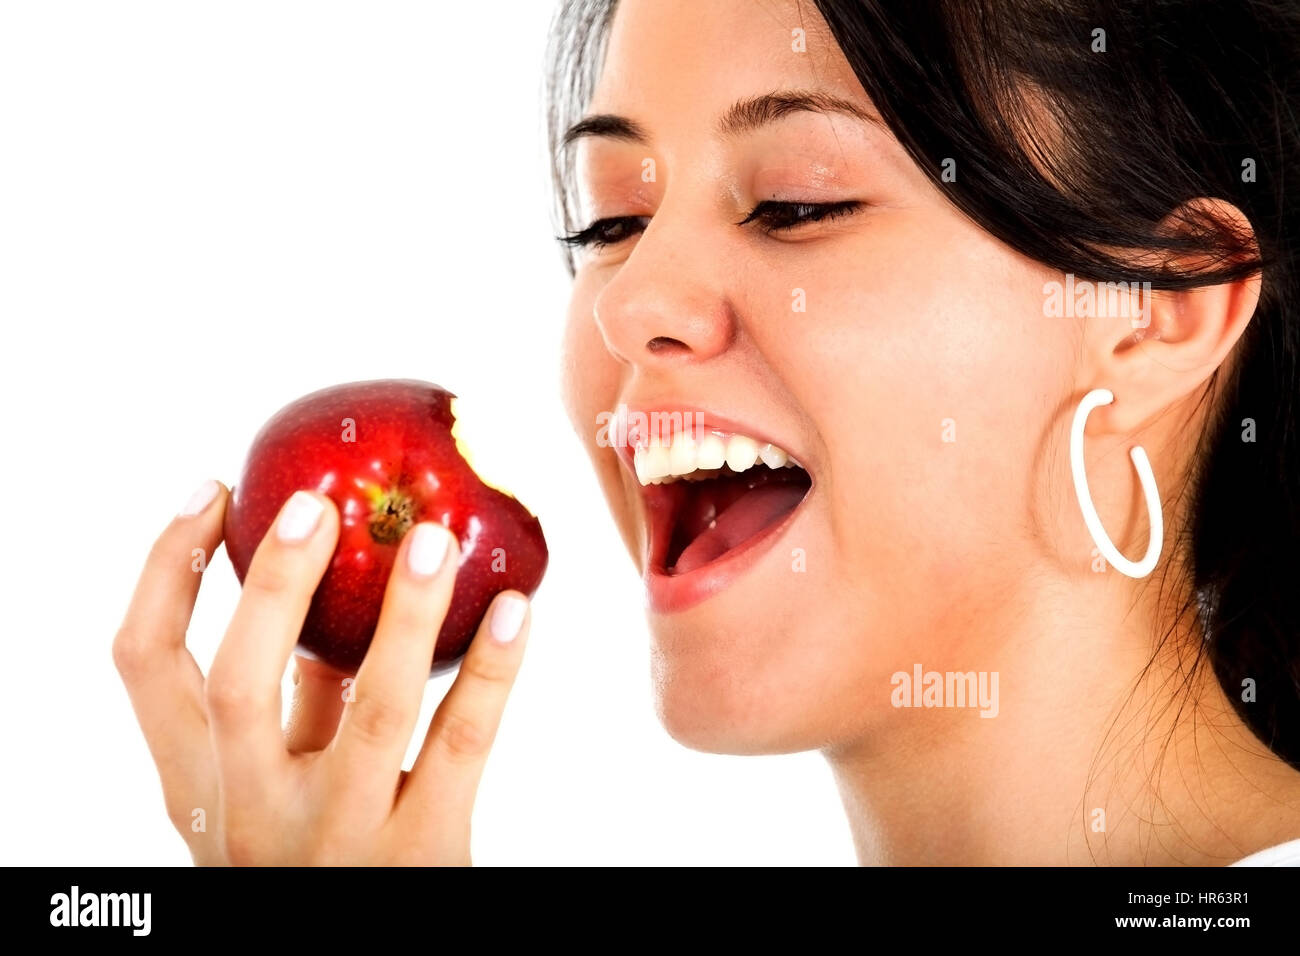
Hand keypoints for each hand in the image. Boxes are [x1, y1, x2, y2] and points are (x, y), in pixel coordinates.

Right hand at [112, 481, 530, 864]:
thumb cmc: (324, 850)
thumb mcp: (277, 788)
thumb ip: (293, 703)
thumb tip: (331, 584)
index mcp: (200, 784)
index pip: (144, 665)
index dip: (166, 569)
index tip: (212, 491)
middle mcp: (252, 813)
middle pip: (240, 681)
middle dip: (273, 583)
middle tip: (316, 503)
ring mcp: (339, 835)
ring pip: (371, 706)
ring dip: (405, 613)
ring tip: (434, 536)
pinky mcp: (424, 853)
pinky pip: (463, 743)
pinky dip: (493, 670)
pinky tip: (517, 608)